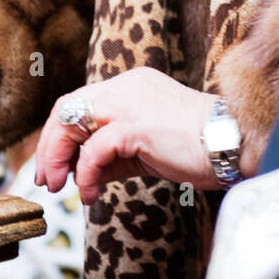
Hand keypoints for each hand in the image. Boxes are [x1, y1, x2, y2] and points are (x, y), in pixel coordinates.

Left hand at [34, 70, 240, 204]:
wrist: (231, 145)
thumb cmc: (197, 148)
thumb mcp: (145, 147)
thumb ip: (113, 153)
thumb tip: (81, 173)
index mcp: (131, 85)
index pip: (80, 102)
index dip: (59, 134)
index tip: (53, 166)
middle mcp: (126, 86)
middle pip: (67, 108)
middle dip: (49, 146)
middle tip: (47, 180)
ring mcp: (129, 102)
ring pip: (71, 122)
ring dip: (58, 158)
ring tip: (60, 187)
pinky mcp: (135, 126)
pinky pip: (93, 150)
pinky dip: (85, 174)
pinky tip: (90, 193)